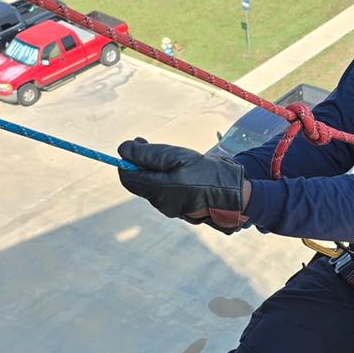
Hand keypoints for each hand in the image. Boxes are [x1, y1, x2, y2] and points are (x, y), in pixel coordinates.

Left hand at [117, 138, 249, 221]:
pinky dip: (163, 179)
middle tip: (147, 144)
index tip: (134, 144)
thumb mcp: (176, 156)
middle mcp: (160, 203)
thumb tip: (122, 150)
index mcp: (159, 190)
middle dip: (139, 164)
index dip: (126, 160)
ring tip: (169, 157)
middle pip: (138, 182)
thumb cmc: (205, 172)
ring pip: (150, 186)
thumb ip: (147, 154)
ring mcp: (168, 208)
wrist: (231, 193)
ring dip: (152, 171)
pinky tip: (177, 170)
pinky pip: (161, 192)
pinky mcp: (176, 209)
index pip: (129, 177)